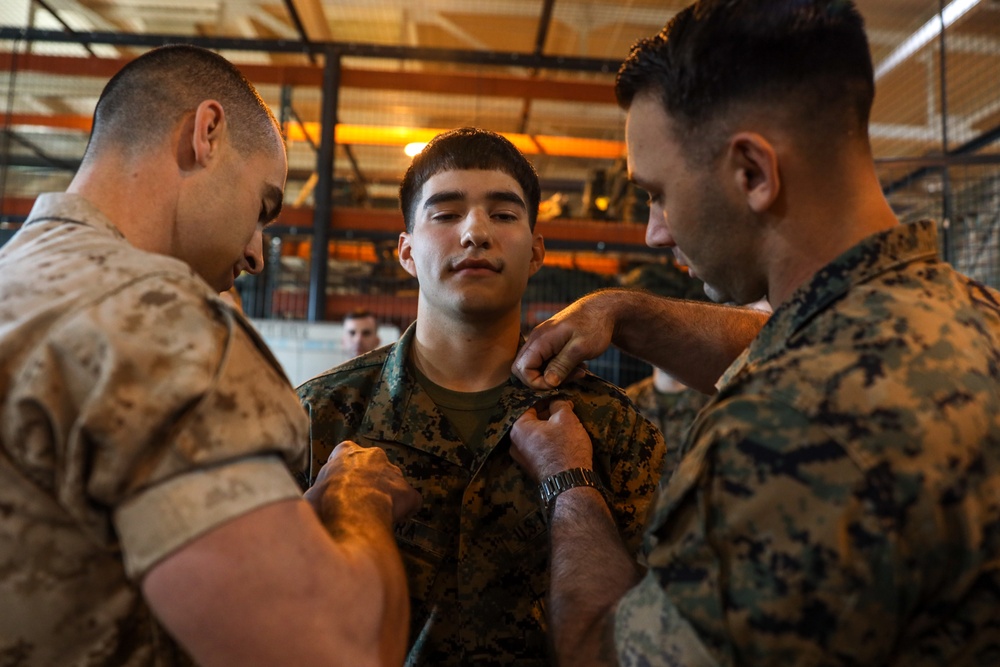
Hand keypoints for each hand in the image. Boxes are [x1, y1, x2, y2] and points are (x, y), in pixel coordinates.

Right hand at [305, 441, 421, 524]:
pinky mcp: (409, 492)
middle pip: (374, 466)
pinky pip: (410, 502)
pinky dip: (405, 512)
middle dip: (368, 483)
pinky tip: (393, 523)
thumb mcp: (307, 494)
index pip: (346, 453)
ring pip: (393, 484)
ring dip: (386, 497)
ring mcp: (394, 473)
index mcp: (346, 452)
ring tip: (374, 517)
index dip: (344, 472)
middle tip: (358, 505)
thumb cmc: (324, 503)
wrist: (350, 512)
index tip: (341, 486)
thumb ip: (312, 494)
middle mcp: (373, 456)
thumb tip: (299, 507)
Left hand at [510, 399, 593, 481]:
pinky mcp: (531, 468)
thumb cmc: (566, 447)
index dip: (546, 399)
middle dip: (548, 414)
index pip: (530, 405)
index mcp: (518, 428)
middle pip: (531, 421)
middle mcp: (514, 443)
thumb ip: (559, 404)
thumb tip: (556, 401)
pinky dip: (547, 442)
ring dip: (549, 428)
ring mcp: (521, 458)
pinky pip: (537, 448)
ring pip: (535, 435)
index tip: (559, 398)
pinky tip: (562, 440)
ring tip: (566, 425)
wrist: (570, 483)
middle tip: (566, 410)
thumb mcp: (566, 419)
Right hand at [513, 292, 615, 388]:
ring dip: (554, 375)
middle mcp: (536, 339)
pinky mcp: (549, 343)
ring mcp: (542, 340)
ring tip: (578, 371)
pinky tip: (576, 366)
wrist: (602, 309)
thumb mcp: (580, 348)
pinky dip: (558, 368)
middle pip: (523, 368)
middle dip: (542, 380)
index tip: (557, 384)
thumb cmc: (594, 325)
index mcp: (541, 339)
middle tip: (567, 379)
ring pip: (535, 366)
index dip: (536, 382)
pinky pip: (545, 361)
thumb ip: (562, 365)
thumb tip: (548, 383)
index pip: (522, 368)